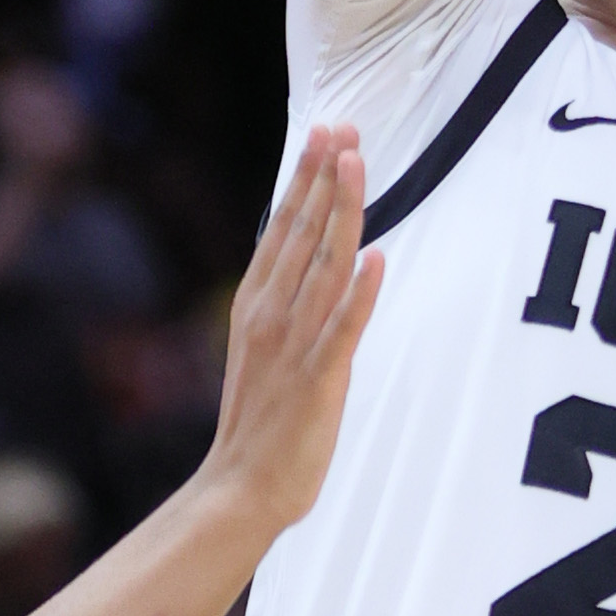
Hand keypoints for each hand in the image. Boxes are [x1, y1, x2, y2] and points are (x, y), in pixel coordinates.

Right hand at [200, 125, 383, 534]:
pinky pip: (343, 329)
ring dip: (341, 213)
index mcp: (254, 306)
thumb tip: (311, 267)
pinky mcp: (319, 379)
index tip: (322, 135)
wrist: (239, 487)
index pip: (282, 229)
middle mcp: (271, 316)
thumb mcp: (262, 352)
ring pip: (324, 266)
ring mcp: (294, 345)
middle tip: (343, 128)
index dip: (304, 179)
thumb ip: (284, 309)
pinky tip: (375, 258)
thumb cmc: (259, 426)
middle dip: (323, 178)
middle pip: (302, 234)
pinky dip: (359, 294)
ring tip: (355, 165)